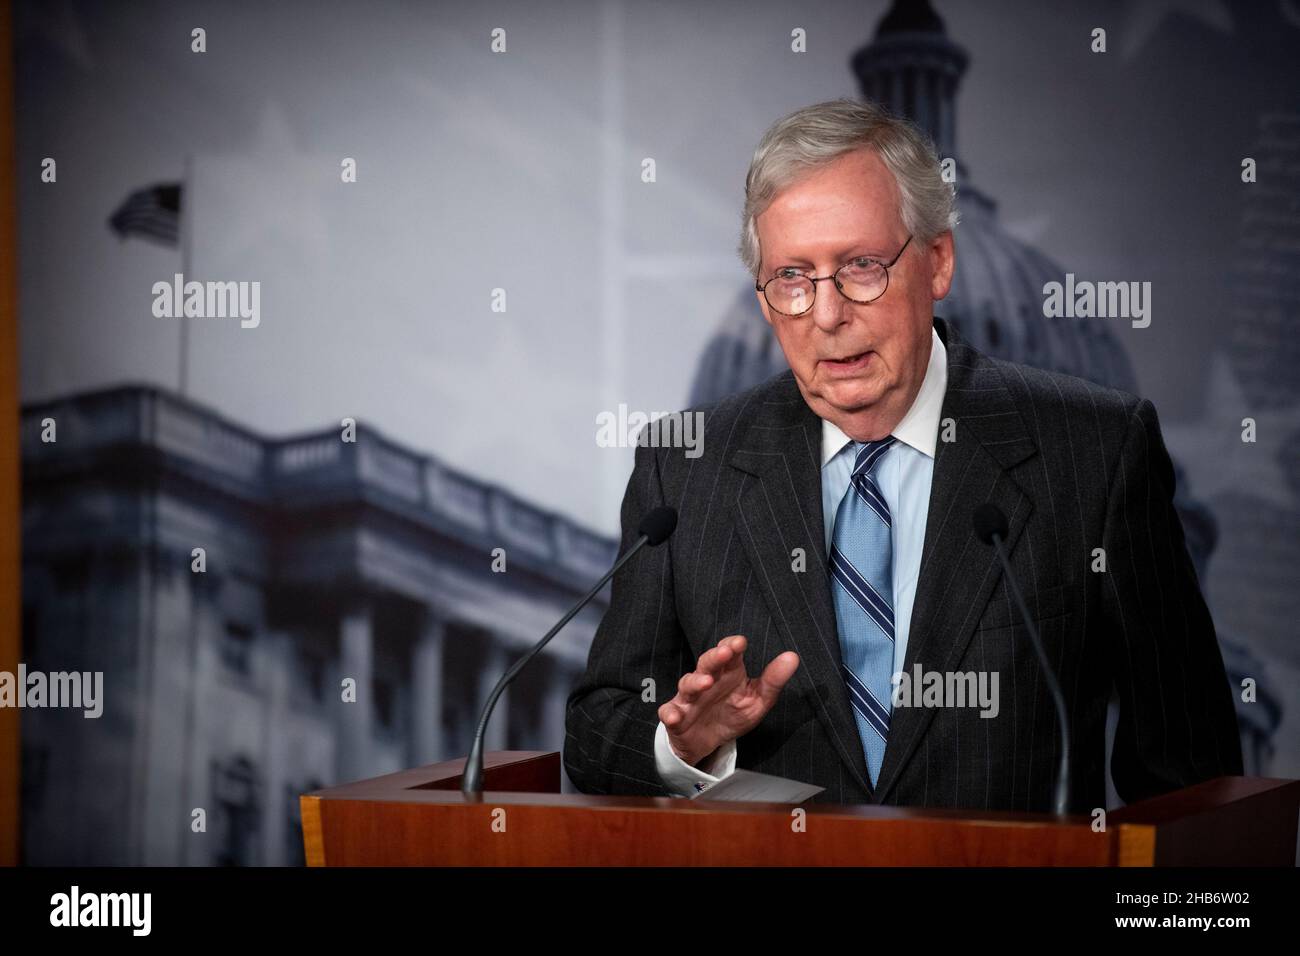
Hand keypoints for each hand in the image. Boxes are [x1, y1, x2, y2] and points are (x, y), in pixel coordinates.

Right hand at [657, 635, 799, 766]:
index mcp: (728, 673)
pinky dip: (670, 713)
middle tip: (726, 652)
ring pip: (688, 684)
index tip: (740, 643)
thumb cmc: (732, 713)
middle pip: (707, 663)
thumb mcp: (757, 700)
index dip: (732, 646)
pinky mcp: (676, 716)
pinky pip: (669, 712)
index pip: (728, 653)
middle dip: (715, 657)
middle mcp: (707, 680)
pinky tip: (674, 715)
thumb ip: (773, 680)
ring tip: (706, 682)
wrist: (707, 742)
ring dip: (695, 681)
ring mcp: (690, 698)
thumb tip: (792, 657)